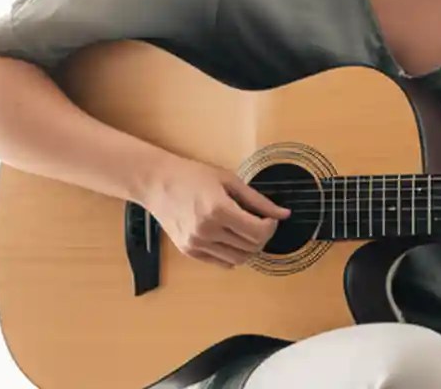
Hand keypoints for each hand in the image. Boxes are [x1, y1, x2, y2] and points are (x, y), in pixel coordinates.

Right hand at [140, 155, 290, 268]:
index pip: (258, 232)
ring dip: (249, 248)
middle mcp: (207, 231)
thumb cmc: (193, 176)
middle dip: (263, 237)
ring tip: (246, 231)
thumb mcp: (230, 181)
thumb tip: (283, 214)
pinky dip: (232, 254)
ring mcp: (196, 244)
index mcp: (219, 210)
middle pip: (250, 248)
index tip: (270, 218)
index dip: (271, 227)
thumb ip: (258, 200)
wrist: (157, 183)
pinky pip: (221, 263)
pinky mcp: (189, 251)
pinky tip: (231, 238)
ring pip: (238, 260)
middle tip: (260, 223)